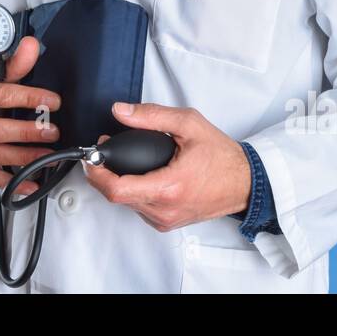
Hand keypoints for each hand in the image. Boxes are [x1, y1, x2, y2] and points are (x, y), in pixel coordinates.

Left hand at [81, 102, 250, 231]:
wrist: (245, 182)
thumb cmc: (222, 157)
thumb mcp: (189, 124)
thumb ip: (152, 116)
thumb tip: (121, 111)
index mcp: (169, 187)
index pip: (117, 190)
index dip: (97, 174)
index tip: (92, 158)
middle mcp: (165, 210)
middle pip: (117, 196)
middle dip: (105, 173)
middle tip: (106, 151)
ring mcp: (166, 220)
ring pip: (126, 203)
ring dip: (119, 182)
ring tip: (125, 160)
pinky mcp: (167, 223)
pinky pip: (139, 208)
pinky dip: (133, 191)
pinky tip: (141, 175)